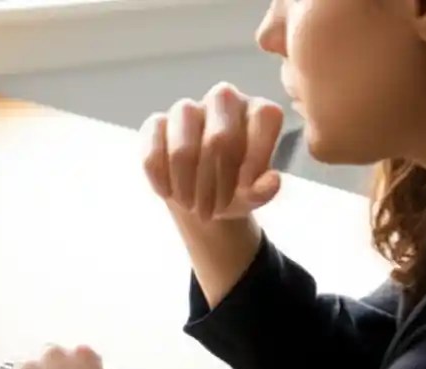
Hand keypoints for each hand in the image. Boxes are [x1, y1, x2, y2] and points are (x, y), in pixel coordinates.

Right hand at [140, 82, 285, 222]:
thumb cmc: (234, 188)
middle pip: (220, 138)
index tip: (246, 190)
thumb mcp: (254, 194)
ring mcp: (187, 109)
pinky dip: (161, 180)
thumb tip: (272, 181)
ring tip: (191, 206)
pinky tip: (168, 195)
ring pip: (183, 147)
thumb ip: (265, 190)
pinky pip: (153, 153)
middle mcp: (223, 100)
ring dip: (186, 185)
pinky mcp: (156, 124)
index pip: (263, 118)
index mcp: (256, 109)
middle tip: (212, 211)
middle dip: (215, 183)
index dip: (255, 159)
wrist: (199, 194)